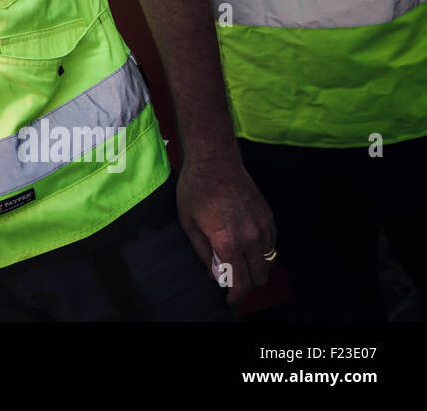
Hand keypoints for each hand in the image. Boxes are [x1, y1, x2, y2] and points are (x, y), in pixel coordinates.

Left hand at [176, 156, 275, 305]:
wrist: (215, 161)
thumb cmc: (196, 190)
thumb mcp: (189, 223)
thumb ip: (203, 252)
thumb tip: (215, 273)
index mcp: (227, 240)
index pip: (238, 279)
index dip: (236, 295)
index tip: (230, 300)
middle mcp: (249, 236)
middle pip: (258, 275)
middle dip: (246, 285)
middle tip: (234, 283)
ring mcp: (262, 226)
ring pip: (268, 261)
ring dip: (256, 269)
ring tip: (241, 265)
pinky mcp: (269, 216)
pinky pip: (272, 244)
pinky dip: (263, 252)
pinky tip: (249, 248)